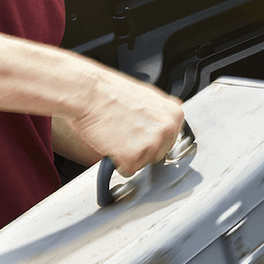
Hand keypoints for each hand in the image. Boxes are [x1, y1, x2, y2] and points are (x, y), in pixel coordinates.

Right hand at [58, 69, 183, 175]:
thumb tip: (173, 120)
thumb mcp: (148, 94)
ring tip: (117, 135)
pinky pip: (127, 170)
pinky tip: (112, 144)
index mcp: (174, 116)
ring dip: (129, 156)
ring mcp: (151, 146)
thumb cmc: (111, 92)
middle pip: (158, 155)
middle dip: (141, 148)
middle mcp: (167, 131)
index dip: (150, 138)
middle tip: (125, 132)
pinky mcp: (133, 158)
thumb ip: (163, 112)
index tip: (139, 131)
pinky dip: (117, 163)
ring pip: (143, 164)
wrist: (88, 93)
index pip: (170, 140)